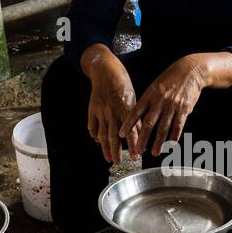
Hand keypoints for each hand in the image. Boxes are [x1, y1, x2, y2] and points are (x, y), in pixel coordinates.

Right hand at [82, 45, 135, 163]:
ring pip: (102, 134)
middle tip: (119, 162)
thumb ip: (134, 116)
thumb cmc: (122, 82)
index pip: (130, 131)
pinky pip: (92, 126)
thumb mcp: (132, 97)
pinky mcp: (91, 109)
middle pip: (113, 136)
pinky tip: (97, 141)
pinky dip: (95, 135)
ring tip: (108, 158)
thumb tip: (139, 132)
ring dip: (105, 148)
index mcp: (125, 108)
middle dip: (116, 151)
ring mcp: (100, 111)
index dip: (133, 144)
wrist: (104, 69)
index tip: (135, 156)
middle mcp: (112, 111)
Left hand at [121, 56, 207, 157]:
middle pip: (148, 123)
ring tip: (154, 152)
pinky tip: (171, 144)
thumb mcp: (155, 87)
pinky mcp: (184, 108)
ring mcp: (172, 106)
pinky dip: (174, 135)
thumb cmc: (170, 79)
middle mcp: (159, 101)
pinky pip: (178, 125)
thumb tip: (138, 117)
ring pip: (163, 127)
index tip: (121, 134)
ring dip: (158, 142)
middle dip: (142, 139)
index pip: (136, 111)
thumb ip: (148, 102)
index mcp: (150, 95)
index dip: (128, 123)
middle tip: (137, 151)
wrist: (191, 70)